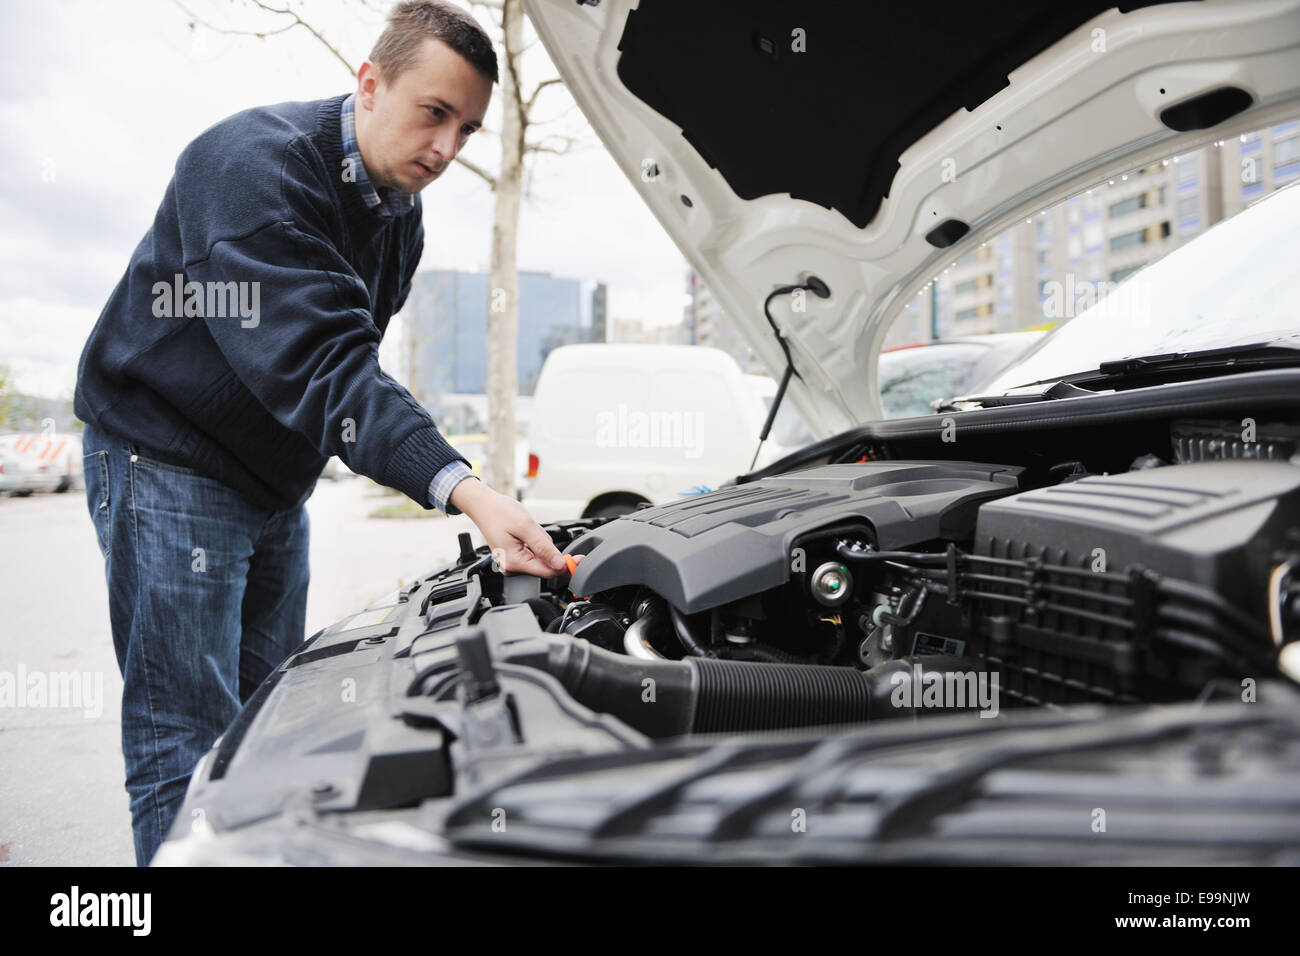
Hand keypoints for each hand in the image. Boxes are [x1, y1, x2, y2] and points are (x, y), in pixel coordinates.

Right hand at [450, 477, 583, 577]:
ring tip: (527, 529)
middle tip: (538, 531)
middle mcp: (512, 567)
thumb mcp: (526, 527)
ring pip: (541, 558)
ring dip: (542, 545)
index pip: (548, 572)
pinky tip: (526, 532)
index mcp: (514, 563)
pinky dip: (536, 543)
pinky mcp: (514, 557)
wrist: (483, 505)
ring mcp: (512, 563)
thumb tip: (560, 563)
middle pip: (545, 566)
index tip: (579, 559)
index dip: (566, 566)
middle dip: (549, 550)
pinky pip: (534, 553)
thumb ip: (544, 547)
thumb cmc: (499, 512)